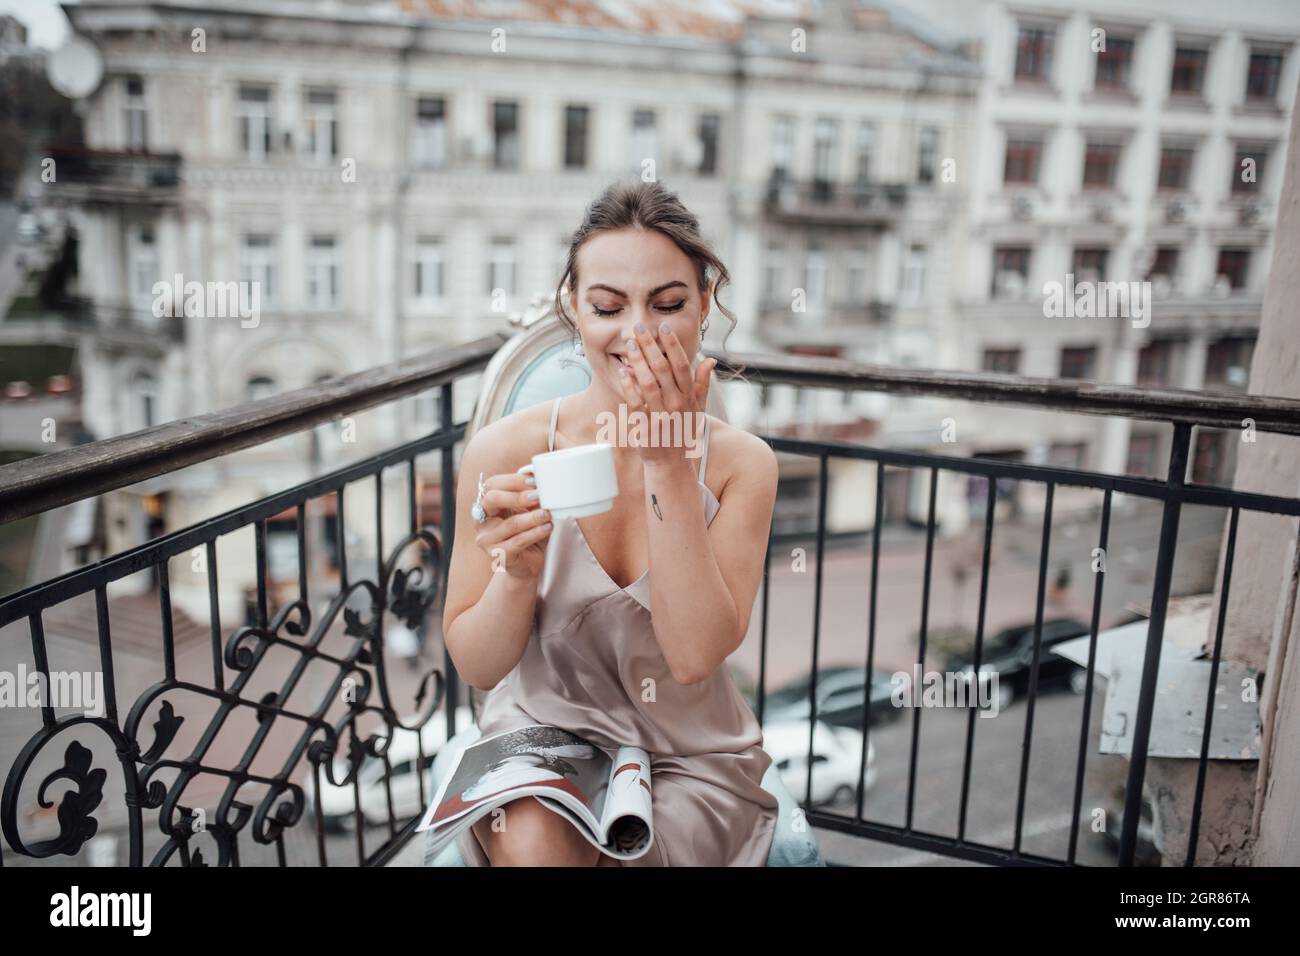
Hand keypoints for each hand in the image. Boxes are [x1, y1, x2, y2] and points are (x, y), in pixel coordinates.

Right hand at [471, 471, 553, 581]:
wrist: (528, 562)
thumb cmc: (528, 532)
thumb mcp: (529, 510)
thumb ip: (531, 496)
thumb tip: (543, 478)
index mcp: (486, 504)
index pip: (493, 484)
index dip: (514, 480)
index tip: (535, 481)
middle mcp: (481, 520)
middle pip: (492, 499)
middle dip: (518, 496)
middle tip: (538, 496)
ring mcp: (487, 539)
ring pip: (511, 523)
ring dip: (533, 517)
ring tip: (548, 514)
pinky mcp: (498, 554)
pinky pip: (519, 541)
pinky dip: (536, 533)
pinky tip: (548, 527)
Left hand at [616, 320, 716, 466]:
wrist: (672, 464)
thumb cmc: (683, 433)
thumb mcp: (698, 409)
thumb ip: (702, 384)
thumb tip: (710, 360)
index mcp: (690, 397)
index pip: (682, 365)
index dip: (673, 344)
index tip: (664, 327)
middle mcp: (677, 404)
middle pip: (663, 369)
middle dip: (650, 346)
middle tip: (639, 328)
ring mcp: (662, 415)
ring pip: (649, 382)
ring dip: (638, 361)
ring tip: (630, 344)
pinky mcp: (646, 426)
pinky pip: (636, 402)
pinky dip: (629, 386)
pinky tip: (623, 371)